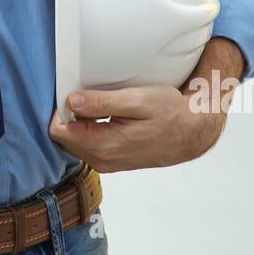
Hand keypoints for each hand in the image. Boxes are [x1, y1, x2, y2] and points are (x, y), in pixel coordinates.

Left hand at [48, 84, 226, 172]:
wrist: (193, 133)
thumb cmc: (171, 113)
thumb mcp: (138, 100)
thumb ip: (103, 103)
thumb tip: (71, 101)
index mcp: (104, 146)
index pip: (59, 131)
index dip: (61, 108)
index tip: (73, 92)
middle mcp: (102, 160)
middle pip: (64, 137)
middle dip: (69, 115)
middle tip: (87, 95)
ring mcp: (107, 162)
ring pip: (75, 141)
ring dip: (79, 121)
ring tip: (98, 103)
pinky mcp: (112, 160)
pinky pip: (87, 144)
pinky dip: (89, 128)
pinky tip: (104, 114)